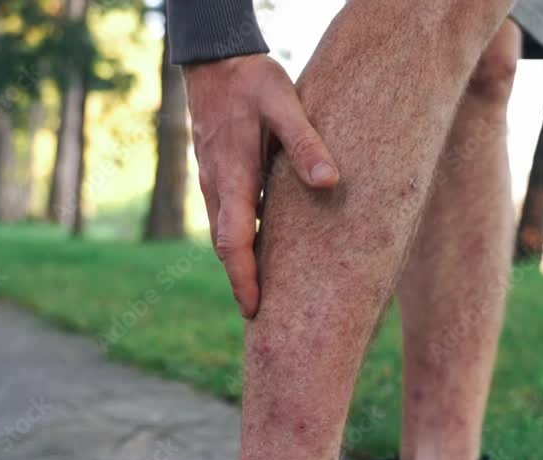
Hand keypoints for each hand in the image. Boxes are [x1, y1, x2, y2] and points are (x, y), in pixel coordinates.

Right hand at [184, 54, 338, 317]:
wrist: (214, 59)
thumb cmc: (252, 80)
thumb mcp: (285, 104)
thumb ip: (306, 143)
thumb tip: (329, 183)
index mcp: (233, 177)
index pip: (234, 242)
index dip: (243, 279)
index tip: (254, 310)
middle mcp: (218, 186)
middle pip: (226, 248)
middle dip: (242, 283)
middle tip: (263, 317)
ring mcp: (213, 181)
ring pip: (225, 234)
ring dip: (241, 265)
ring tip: (266, 293)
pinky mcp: (218, 175)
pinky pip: (227, 217)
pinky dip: (240, 240)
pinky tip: (264, 248)